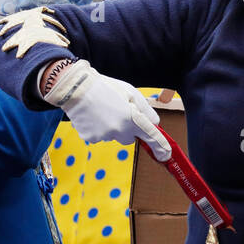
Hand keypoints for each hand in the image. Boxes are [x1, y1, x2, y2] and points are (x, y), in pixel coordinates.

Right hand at [42, 59, 168, 158]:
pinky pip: (100, 137)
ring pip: (114, 137)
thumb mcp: (132, 93)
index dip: (160, 146)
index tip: (166, 155)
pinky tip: (93, 116)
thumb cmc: (107, 88)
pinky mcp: (90, 138)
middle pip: (130, 139)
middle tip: (119, 114)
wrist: (77, 88)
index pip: (151, 136)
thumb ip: (146, 110)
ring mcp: (104, 136)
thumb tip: (155, 124)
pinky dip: (98, 129)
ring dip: (112, 128)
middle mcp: (119, 130)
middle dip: (128, 130)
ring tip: (102, 111)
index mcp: (132, 118)